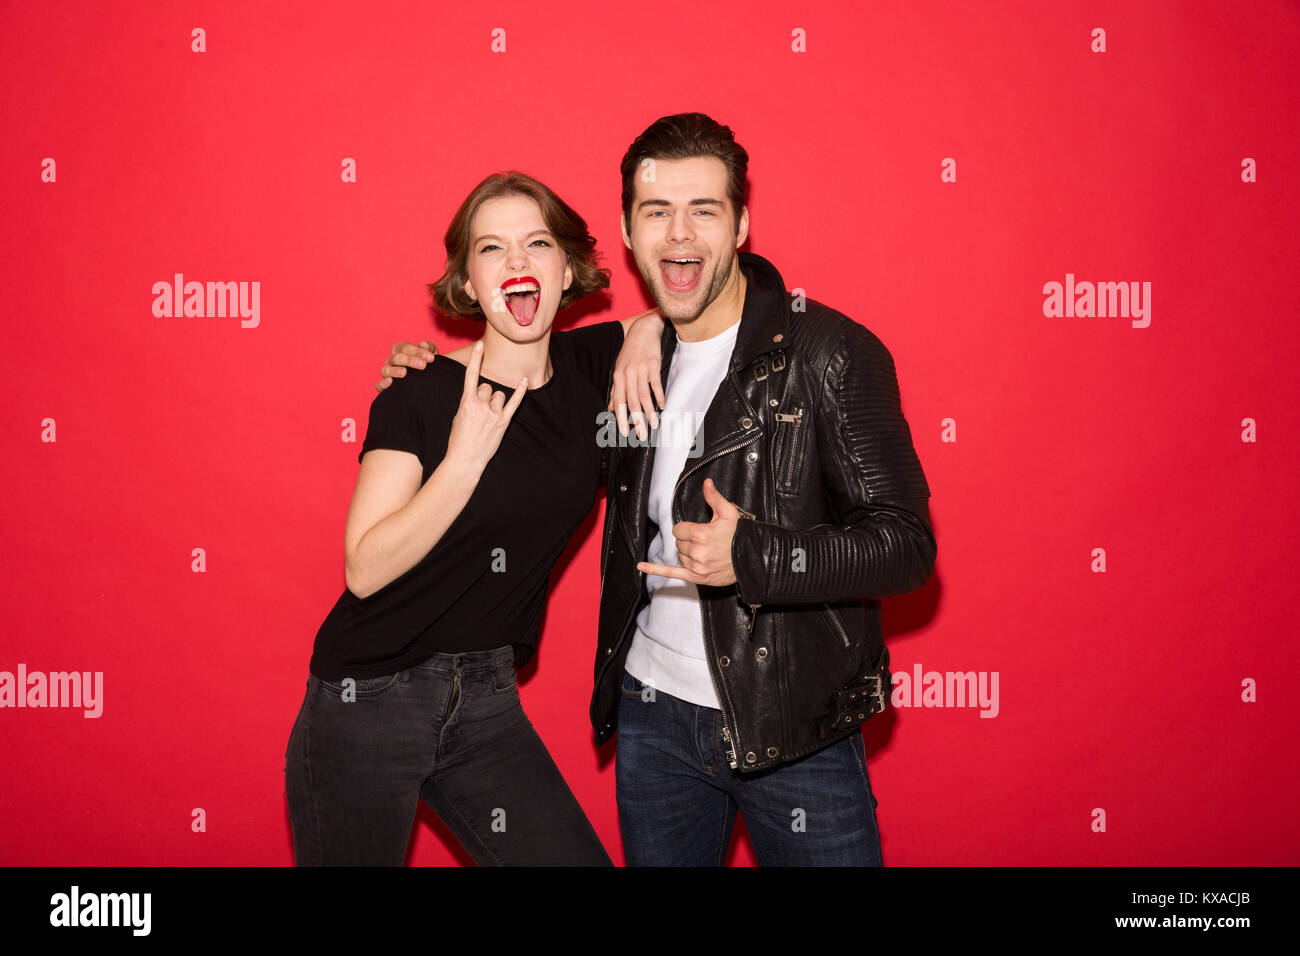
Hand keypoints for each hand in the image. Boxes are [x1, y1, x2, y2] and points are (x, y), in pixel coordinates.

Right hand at [376, 340, 438, 391]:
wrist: (429, 385)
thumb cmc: (428, 367)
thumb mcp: (431, 356)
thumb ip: (429, 348)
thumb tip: (422, 344)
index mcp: (401, 351)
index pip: (404, 347)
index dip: (417, 351)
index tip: (431, 358)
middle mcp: (392, 362)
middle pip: (396, 358)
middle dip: (410, 360)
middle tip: (423, 365)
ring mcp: (388, 374)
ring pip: (386, 370)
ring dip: (394, 371)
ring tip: (404, 372)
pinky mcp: (385, 388)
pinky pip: (379, 386)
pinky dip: (383, 384)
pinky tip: (390, 382)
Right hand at [444, 341, 526, 473]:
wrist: (465, 459)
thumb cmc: (459, 438)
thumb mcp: (458, 415)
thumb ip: (468, 401)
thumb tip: (478, 393)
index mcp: (466, 401)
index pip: (472, 375)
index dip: (476, 358)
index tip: (481, 345)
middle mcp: (481, 405)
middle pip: (487, 386)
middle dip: (484, 395)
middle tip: (479, 411)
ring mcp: (493, 413)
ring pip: (499, 394)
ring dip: (495, 402)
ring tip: (488, 417)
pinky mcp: (503, 422)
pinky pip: (514, 402)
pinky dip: (520, 391)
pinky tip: (524, 381)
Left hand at [609, 309, 664, 439]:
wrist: (643, 330)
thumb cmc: (630, 351)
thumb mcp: (620, 369)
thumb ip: (616, 390)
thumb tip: (611, 408)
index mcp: (618, 377)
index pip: (619, 402)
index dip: (621, 418)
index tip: (624, 432)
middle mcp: (627, 374)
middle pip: (631, 402)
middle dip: (636, 420)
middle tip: (640, 435)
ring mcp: (640, 370)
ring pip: (643, 395)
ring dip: (649, 412)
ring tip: (653, 425)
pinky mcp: (653, 365)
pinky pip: (655, 384)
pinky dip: (659, 396)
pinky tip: (662, 406)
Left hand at [636, 479, 740, 586]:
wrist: (752, 559)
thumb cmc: (739, 536)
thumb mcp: (728, 513)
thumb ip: (714, 498)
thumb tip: (706, 483)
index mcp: (700, 533)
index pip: (677, 529)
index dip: (686, 529)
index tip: (697, 530)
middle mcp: (696, 551)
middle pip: (678, 543)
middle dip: (688, 541)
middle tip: (705, 541)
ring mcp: (695, 565)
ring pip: (679, 556)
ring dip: (687, 553)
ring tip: (705, 552)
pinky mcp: (696, 577)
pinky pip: (672, 573)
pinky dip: (655, 570)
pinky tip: (641, 567)